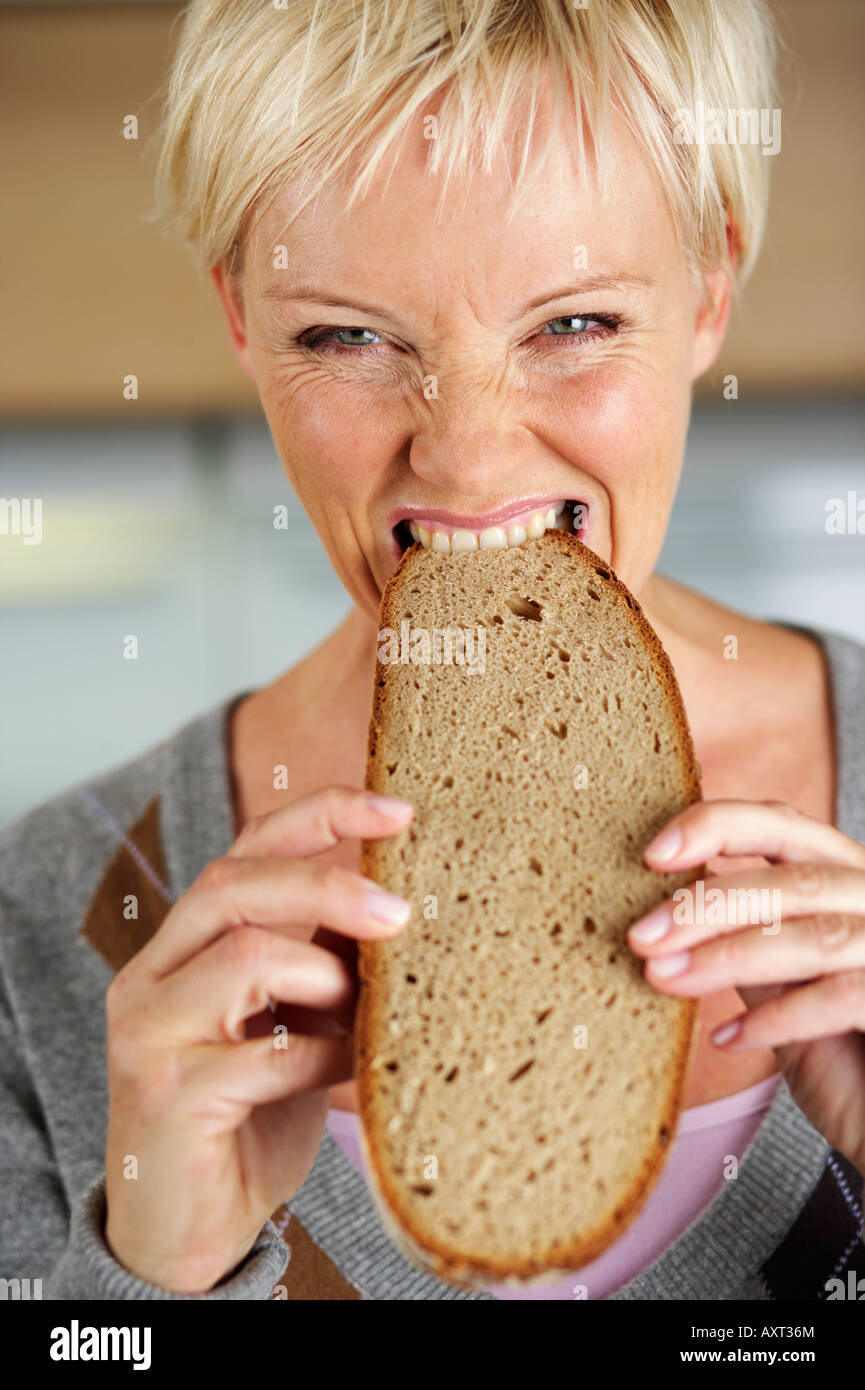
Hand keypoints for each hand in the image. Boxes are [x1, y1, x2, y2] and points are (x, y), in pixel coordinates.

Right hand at [104, 787, 413, 1292]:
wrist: (187, 1227)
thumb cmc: (250, 1112)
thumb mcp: (293, 1019)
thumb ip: (325, 958)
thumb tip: (407, 899)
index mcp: (186, 941)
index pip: (246, 846)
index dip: (321, 814)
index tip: (399, 810)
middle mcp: (154, 973)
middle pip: (236, 884)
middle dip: (330, 885)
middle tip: (403, 913)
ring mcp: (149, 1031)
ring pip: (246, 955)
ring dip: (326, 978)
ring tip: (359, 1016)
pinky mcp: (166, 1094)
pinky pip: (263, 1054)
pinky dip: (324, 1056)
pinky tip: (350, 1072)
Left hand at [626, 799, 864, 1177]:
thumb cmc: (836, 1053)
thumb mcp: (776, 981)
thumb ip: (741, 933)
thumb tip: (658, 907)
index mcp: (842, 877)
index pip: (782, 824)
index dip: (716, 827)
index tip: (652, 855)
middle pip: (792, 882)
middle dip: (706, 907)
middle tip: (642, 938)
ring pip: (813, 937)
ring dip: (727, 957)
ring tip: (664, 979)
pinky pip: (840, 996)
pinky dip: (776, 1017)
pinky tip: (726, 1038)